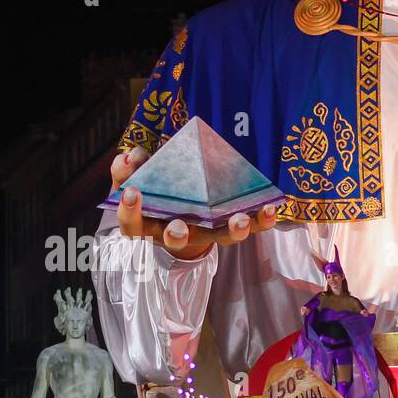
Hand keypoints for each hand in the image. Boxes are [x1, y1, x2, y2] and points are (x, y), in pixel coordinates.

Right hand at [110, 146, 278, 259]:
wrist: (183, 204)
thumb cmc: (155, 190)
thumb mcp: (137, 179)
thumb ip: (128, 169)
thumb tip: (133, 157)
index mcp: (147, 223)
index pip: (133, 224)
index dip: (129, 211)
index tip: (131, 193)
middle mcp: (177, 233)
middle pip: (177, 239)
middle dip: (177, 234)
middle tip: (179, 226)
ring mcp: (206, 232)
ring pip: (219, 237)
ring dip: (231, 230)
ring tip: (241, 220)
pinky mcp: (230, 226)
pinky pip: (249, 227)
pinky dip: (261, 220)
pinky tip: (270, 207)